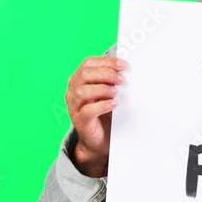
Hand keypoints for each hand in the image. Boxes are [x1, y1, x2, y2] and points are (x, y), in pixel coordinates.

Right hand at [65, 56, 125, 176]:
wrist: (99, 139)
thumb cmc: (106, 112)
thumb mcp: (109, 93)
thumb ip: (113, 81)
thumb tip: (128, 70)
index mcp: (80, 79)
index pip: (88, 63)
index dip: (107, 62)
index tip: (124, 65)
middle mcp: (73, 90)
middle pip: (85, 74)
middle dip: (106, 74)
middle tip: (122, 80)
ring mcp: (74, 106)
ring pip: (82, 91)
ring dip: (103, 89)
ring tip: (117, 92)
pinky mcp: (79, 121)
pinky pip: (87, 110)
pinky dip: (102, 105)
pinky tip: (114, 104)